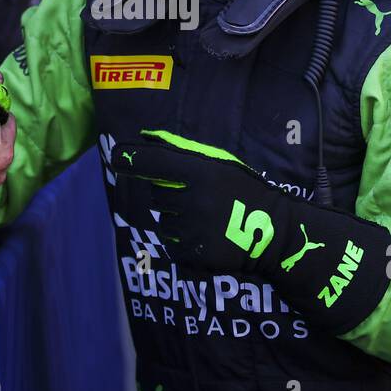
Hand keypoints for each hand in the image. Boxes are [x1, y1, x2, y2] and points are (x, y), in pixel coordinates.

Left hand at [109, 130, 299, 275]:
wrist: (272, 233)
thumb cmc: (243, 192)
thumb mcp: (221, 167)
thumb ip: (184, 155)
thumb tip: (145, 137)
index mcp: (201, 173)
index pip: (157, 162)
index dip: (134, 159)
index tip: (117, 157)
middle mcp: (194, 199)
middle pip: (156, 196)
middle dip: (168, 197)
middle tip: (196, 199)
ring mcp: (193, 228)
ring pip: (162, 222)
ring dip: (175, 221)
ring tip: (203, 221)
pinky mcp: (193, 254)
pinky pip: (170, 245)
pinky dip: (181, 242)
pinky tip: (204, 237)